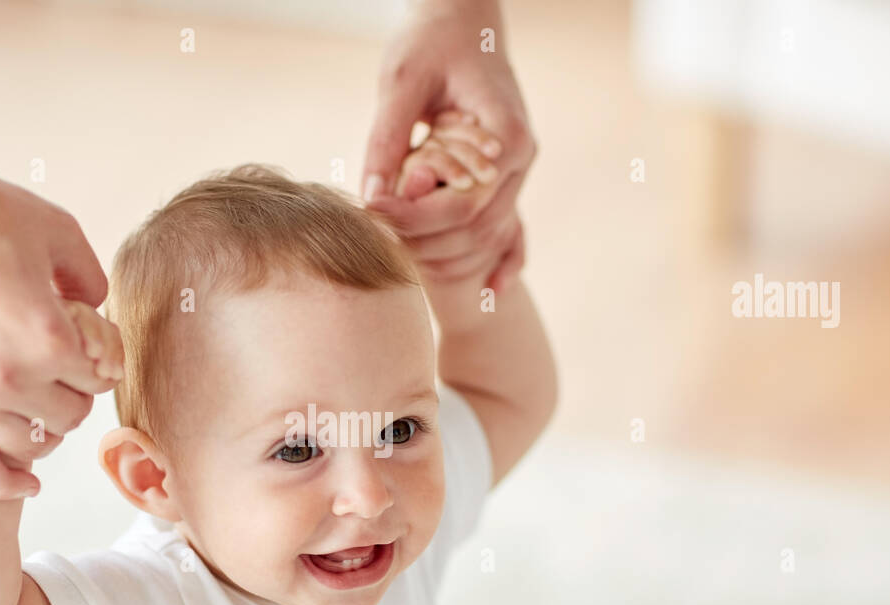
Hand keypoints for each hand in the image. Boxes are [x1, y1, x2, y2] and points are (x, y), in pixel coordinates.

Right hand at [0, 147, 122, 499]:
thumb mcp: (57, 232)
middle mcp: (6, 378)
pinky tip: (29, 484)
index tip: (94, 341)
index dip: (104, 358)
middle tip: (68, 364)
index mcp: (46, 339)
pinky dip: (6, 481)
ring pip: (31, 445)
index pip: (100, 377)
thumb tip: (96, 309)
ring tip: (46, 400)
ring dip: (48, 427)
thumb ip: (90, 279)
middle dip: (77, 390)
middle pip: (70, 415)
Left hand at [361, 0, 535, 291]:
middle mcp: (520, 160)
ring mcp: (517, 173)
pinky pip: (513, 232)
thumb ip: (387, 141)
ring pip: (489, 237)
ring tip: (398, 254)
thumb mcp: (401, 83)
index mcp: (505, 135)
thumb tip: (369, 198)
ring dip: (446, 256)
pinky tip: (491, 292)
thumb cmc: (431, 41)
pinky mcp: (505, 180)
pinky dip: (504, 263)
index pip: (463, 202)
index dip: (415, 217)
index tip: (371, 212)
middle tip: (376, 238)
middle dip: (424, 241)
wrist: (462, 19)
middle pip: (477, 228)